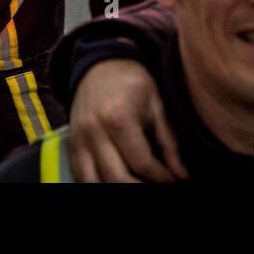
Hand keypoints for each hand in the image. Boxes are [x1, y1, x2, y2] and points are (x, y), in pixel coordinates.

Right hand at [68, 59, 185, 182]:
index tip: (174, 180)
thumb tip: (182, 175)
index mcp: (119, 118)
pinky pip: (80, 176)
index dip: (162, 177)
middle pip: (117, 178)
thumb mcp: (157, 106)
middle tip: (156, 184)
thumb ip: (169, 143)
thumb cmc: (132, 83)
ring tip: (136, 183)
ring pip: (93, 183)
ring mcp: (79, 140)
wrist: (100, 65)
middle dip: (141, 188)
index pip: (142, 163)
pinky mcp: (71, 145)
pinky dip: (96, 185)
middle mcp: (94, 132)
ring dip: (116, 189)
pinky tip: (115, 181)